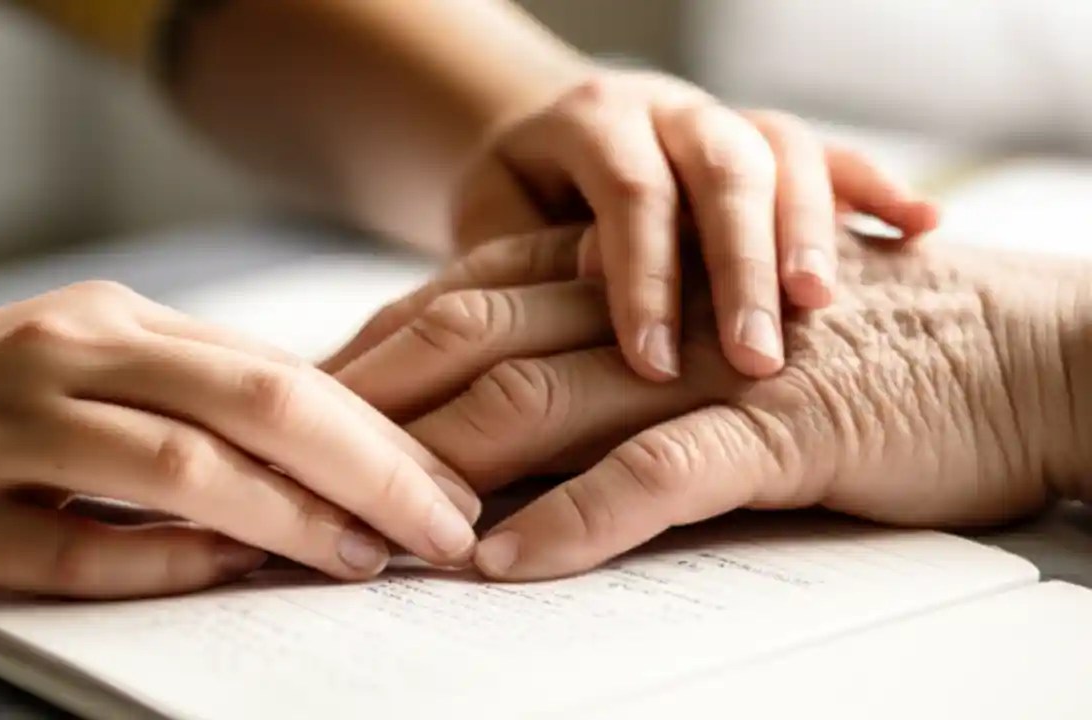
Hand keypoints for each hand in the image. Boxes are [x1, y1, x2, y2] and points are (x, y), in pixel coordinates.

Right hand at [0, 282, 478, 602]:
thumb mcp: (88, 372)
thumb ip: (194, 397)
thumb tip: (326, 442)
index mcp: (115, 319)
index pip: (280, 369)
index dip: (378, 431)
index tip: (446, 484)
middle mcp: (67, 355)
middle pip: (257, 400)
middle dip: (371, 467)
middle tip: (442, 526)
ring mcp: (5, 432)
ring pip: (181, 468)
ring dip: (289, 517)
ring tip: (362, 558)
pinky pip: (83, 550)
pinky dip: (167, 564)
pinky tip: (230, 575)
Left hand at [333, 230, 1084, 580]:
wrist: (1007, 348)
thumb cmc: (846, 349)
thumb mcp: (706, 334)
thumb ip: (612, 355)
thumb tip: (509, 419)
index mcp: (628, 277)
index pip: (466, 298)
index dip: (375, 345)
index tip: (303, 397)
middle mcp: (649, 308)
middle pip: (471, 336)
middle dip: (367, 394)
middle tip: (281, 452)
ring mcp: (706, 364)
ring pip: (537, 397)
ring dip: (436, 461)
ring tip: (354, 518)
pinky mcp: (774, 428)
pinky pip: (654, 474)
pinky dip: (574, 518)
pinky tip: (504, 563)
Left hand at [453, 70, 938, 381]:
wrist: (549, 147)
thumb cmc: (519, 209)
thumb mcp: (499, 232)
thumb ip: (516, 273)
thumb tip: (520, 343)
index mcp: (591, 121)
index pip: (628, 190)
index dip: (641, 274)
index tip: (651, 364)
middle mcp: (666, 111)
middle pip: (718, 170)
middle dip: (739, 264)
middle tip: (756, 359)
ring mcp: (728, 121)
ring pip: (783, 154)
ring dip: (808, 229)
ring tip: (823, 303)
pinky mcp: (777, 150)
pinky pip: (835, 156)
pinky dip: (875, 186)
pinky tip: (922, 225)